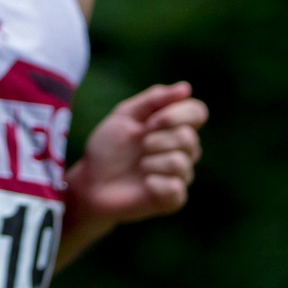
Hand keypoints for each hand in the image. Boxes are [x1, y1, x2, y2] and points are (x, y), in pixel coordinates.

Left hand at [67, 81, 207, 223]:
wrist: (90, 181)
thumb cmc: (107, 147)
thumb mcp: (125, 115)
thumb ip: (154, 100)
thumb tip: (186, 88)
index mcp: (173, 127)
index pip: (197, 112)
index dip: (178, 114)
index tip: (151, 121)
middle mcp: (182, 150)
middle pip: (189, 138)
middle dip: (158, 140)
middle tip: (141, 146)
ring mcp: (179, 175)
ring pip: (180, 163)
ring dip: (151, 162)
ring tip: (139, 166)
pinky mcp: (173, 199)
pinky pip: (176, 188)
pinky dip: (155, 183)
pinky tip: (144, 183)